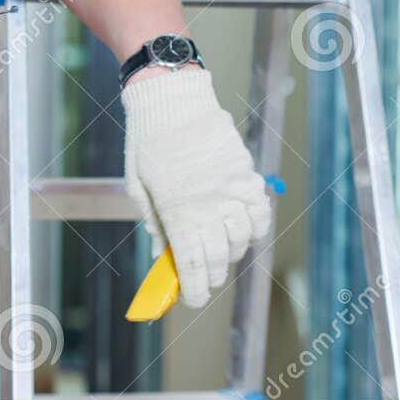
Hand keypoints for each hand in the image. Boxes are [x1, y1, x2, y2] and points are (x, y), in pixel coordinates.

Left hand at [122, 65, 271, 307]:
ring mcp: (230, 192)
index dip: (194, 290)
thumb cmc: (148, 142)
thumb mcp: (139, 187)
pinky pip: (260, 213)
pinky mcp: (246, 175)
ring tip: (220, 249)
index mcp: (177, 213)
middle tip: (203, 279)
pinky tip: (242, 227)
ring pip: (242, 240)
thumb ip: (154, 224)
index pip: (192, 266)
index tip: (192, 299)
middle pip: (219, 259)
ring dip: (231, 252)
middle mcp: (208, 207)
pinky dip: (255, 226)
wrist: (172, 100)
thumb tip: (161, 255)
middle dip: (211, 276)